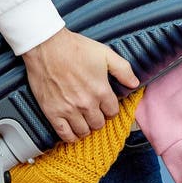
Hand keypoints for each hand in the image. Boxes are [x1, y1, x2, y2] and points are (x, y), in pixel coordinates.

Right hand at [23, 28, 139, 143]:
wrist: (47, 46)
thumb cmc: (75, 48)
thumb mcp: (105, 53)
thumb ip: (123, 70)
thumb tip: (134, 84)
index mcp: (101, 90)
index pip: (113, 112)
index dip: (110, 109)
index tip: (105, 105)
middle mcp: (86, 103)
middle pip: (99, 124)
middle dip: (99, 119)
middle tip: (93, 112)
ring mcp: (69, 109)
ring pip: (83, 131)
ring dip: (85, 128)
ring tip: (83, 121)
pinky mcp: (52, 112)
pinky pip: (64, 134)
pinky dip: (70, 136)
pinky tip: (72, 130)